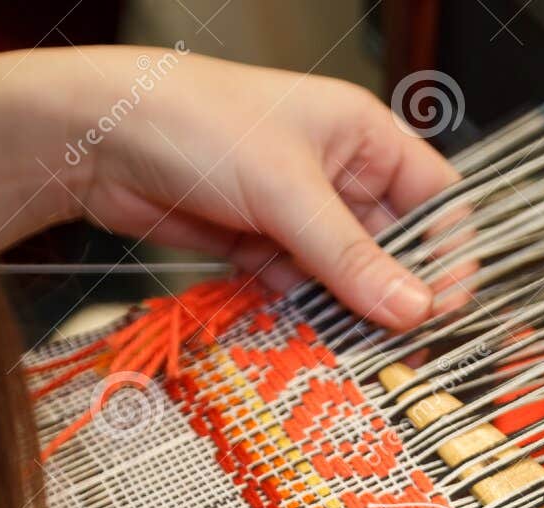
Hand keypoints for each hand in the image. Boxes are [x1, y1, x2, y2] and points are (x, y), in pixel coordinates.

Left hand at [0, 48, 458, 327]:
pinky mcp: (263, 247)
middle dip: (395, 294)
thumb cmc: (191, 120)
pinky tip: (307, 337)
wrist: (95, 139)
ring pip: (350, 278)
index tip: (443, 305)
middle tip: (399, 344)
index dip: (448, 252)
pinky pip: (305, 292)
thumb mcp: (285, 189)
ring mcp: (300, 214)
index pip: (436, 198)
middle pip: (395, 248)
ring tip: (353, 350)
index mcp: (363, 136)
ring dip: (350, 313)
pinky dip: (307, 317)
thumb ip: (351, 256)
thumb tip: (414, 309)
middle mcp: (339, 175)